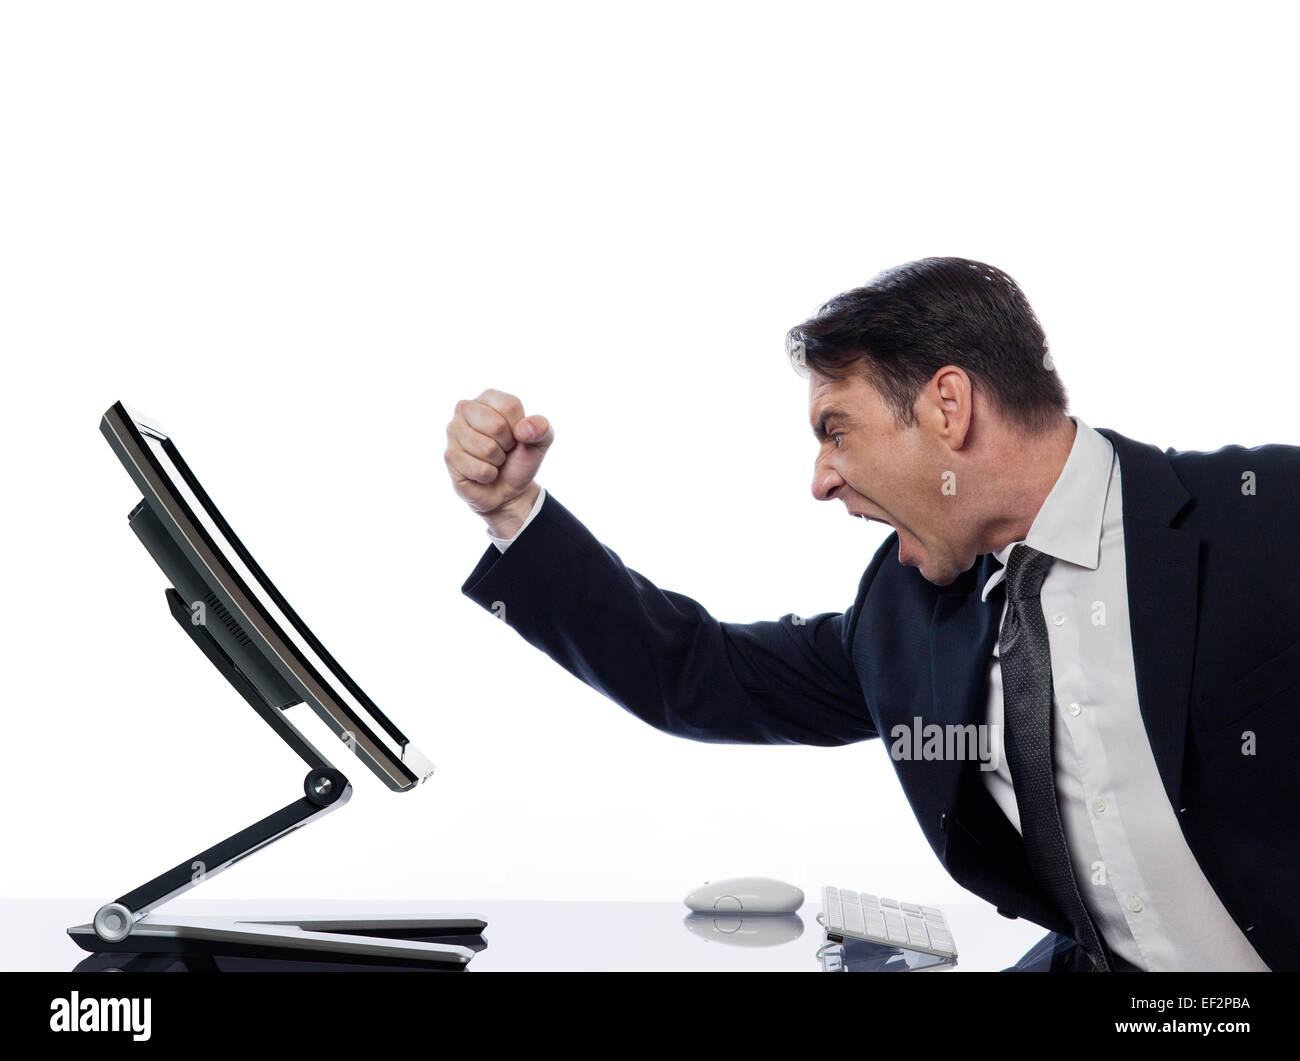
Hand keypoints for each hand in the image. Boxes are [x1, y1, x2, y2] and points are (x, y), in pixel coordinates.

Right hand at [445, 388, 552, 537]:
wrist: (508, 490)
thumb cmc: (520, 458)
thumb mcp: (540, 441)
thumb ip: (542, 428)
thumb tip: (523, 430)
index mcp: (489, 397)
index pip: (510, 406)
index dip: (519, 428)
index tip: (516, 436)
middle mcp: (466, 408)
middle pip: (497, 426)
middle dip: (507, 445)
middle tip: (503, 449)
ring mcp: (454, 431)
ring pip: (487, 449)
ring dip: (497, 461)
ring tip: (493, 460)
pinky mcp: (449, 456)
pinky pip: (480, 469)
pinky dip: (488, 475)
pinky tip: (483, 472)